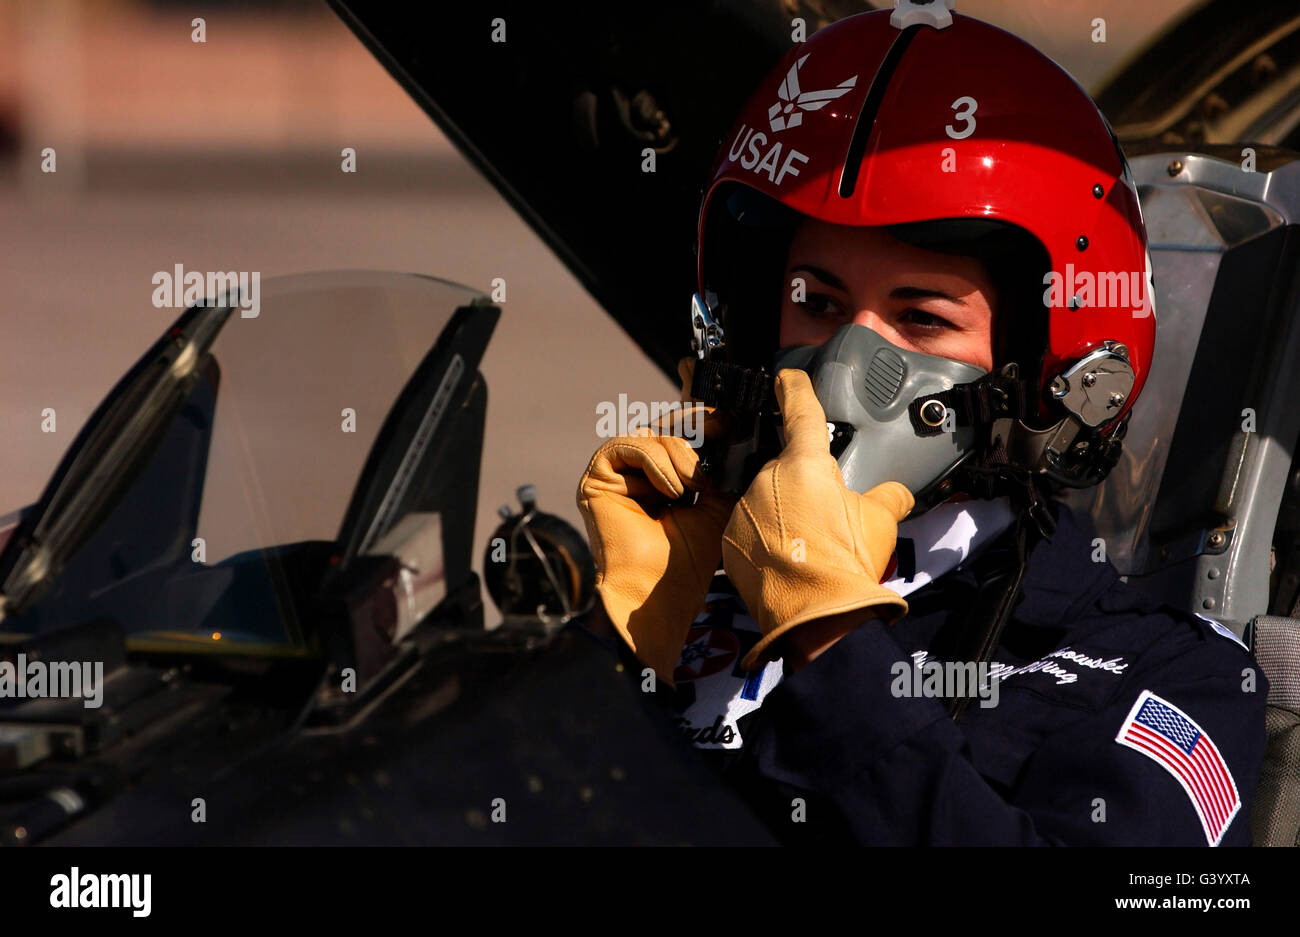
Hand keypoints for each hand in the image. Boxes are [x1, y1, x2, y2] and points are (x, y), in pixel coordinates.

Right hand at [576, 359, 735, 685]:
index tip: (701, 368)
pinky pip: (629, 444)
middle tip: (721, 424)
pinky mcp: (599, 478)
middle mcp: (648, 470)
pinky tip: (673, 491)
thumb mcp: (726, 498)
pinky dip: (656, 462)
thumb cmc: (698, 559)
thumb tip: (746, 424)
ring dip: (682, 455)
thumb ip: (730, 462)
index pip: (685, 425)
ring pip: (653, 432)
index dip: (695, 398)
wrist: (669, 597)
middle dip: (697, 419)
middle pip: (670, 422)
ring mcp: (621, 474)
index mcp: (678, 473)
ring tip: (697, 487)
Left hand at [723, 369, 913, 669]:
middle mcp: (767, 481)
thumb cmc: (848, 564)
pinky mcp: (730, 543)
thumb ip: (888, 496)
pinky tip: (788, 565)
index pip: (801, 413)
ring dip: (783, 520)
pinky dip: (766, 544)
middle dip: (803, 492)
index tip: (787, 377)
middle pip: (786, 473)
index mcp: (805, 465)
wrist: (818, 618)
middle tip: (826, 523)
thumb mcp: (881, 521)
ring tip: (809, 550)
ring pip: (765, 504)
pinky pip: (749, 533)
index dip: (796, 390)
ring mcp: (744, 511)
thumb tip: (898, 493)